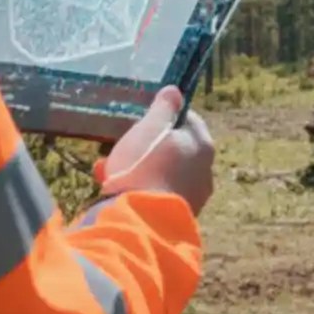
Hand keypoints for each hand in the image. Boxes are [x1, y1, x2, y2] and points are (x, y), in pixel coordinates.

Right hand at [95, 86, 214, 214]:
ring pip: (162, 174)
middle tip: (119, 150)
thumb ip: (163, 108)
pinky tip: (115, 194)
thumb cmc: (145, 166)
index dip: (162, 118)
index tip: (141, 123)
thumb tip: (174, 91)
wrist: (140, 222)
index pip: (187, 119)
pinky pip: (157, 196)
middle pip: (173, 150)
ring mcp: (194, 197)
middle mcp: (205, 171)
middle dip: (144, 148)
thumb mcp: (150, 127)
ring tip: (108, 173)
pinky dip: (139, 191)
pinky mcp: (178, 218)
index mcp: (203, 145)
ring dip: (137, 170)